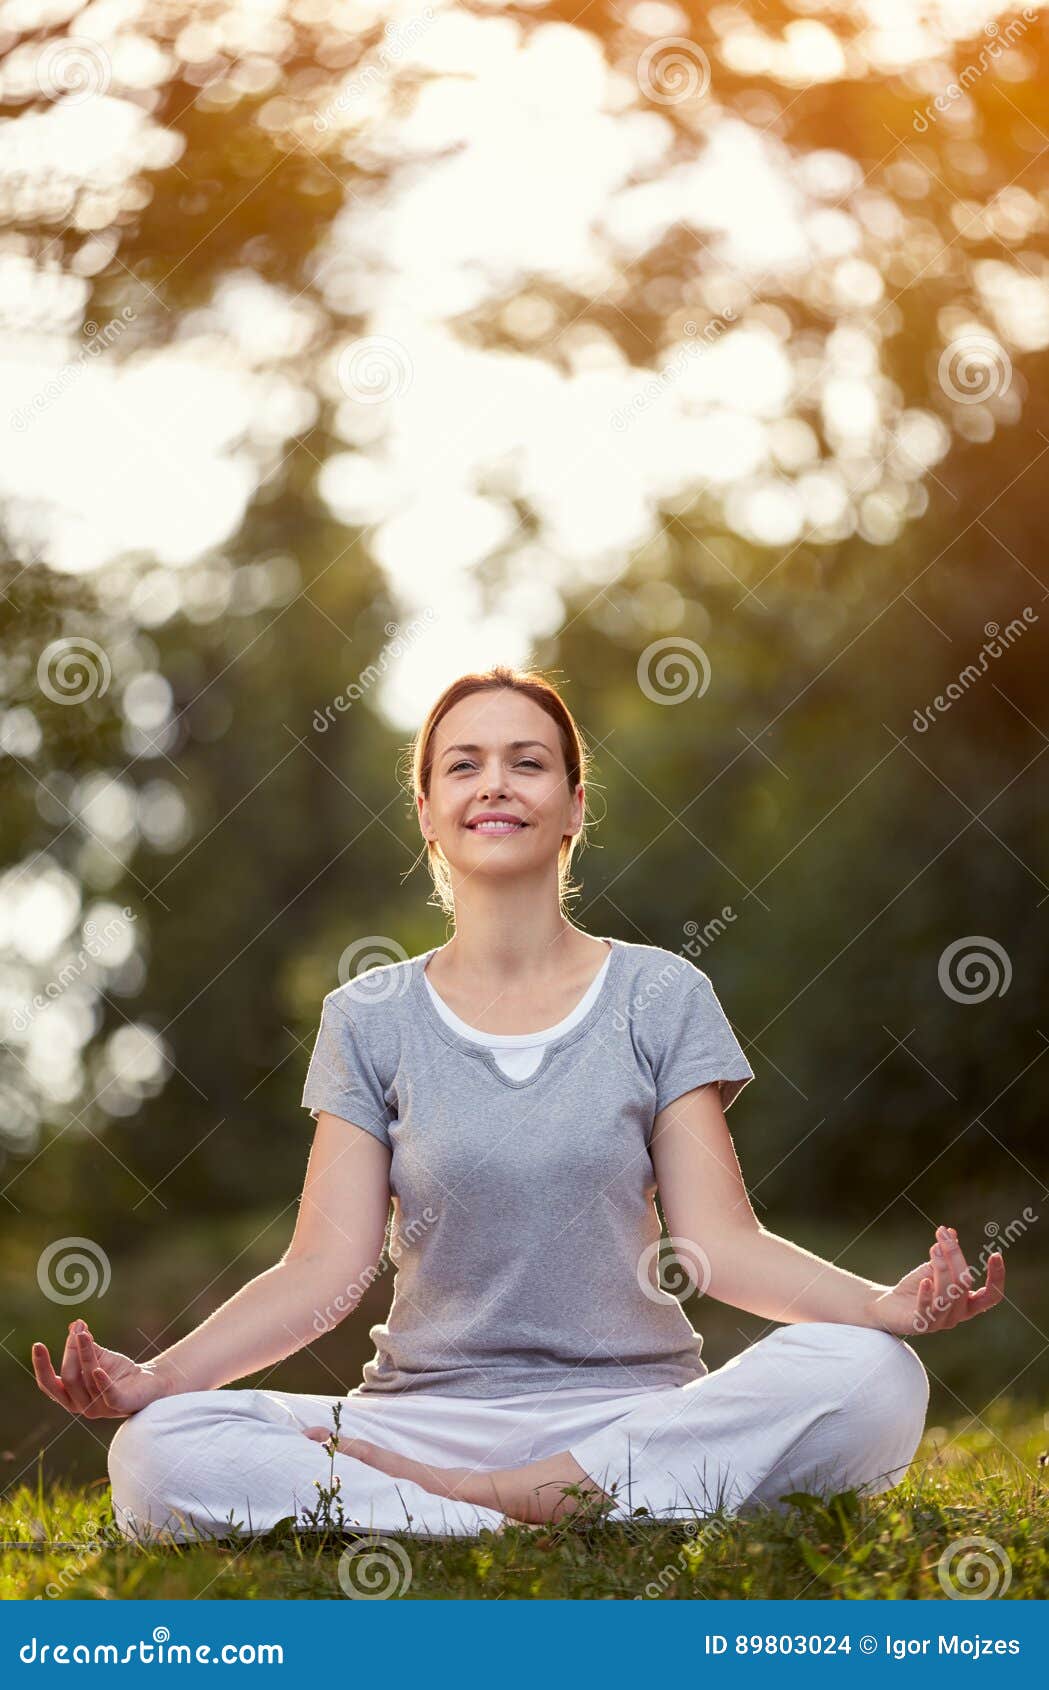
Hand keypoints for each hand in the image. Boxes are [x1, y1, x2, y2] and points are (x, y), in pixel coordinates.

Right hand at [31, 1317, 170, 1419]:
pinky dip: (102, 1382)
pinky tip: (98, 1369)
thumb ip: (84, 1345)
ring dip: (85, 1354)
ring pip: (87, 1379)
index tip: (37, 1345)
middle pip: (68, 1378)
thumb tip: (74, 1325)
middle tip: (76, 1330)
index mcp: (71, 1396)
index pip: (49, 1385)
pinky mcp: (119, 1405)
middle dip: (70, 1352)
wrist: (149, 1382)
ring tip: (84, 1333)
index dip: (42, 1366)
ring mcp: (100, 1409)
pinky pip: (108, 1394)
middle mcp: (82, 1406)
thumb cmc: (119, 1371)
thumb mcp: (98, 1356)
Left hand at [866, 1224, 1004, 1336]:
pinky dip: (927, 1295)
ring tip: (934, 1249)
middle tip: (942, 1234)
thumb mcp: (932, 1268)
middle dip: (955, 1256)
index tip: (996, 1254)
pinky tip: (924, 1280)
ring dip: (941, 1268)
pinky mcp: (921, 1326)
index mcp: (968, 1303)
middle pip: (964, 1284)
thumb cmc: (916, 1287)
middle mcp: (958, 1315)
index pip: (991, 1296)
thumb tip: (951, 1232)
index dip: (997, 1278)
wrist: (889, 1305)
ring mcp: (940, 1322)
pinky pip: (927, 1310)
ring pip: (948, 1295)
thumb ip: (945, 1256)